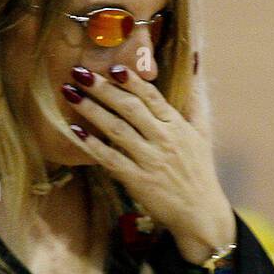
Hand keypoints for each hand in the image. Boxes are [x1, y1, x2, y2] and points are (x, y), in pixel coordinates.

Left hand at [63, 61, 234, 264]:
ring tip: (70, 94)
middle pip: (129, 108)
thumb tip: (196, 59)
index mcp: (177, 126)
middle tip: (78, 72)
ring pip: (116, 130)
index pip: (152, 96)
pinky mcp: (138, 181)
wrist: (200, 214)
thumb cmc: (199, 171)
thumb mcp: (202, 132)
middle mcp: (164, 140)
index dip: (132, 81)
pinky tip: (74, 132)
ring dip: (91, 110)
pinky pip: (111, 159)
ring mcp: (150, 161)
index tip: (113, 67)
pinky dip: (92, 145)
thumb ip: (196, 97)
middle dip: (102, 88)